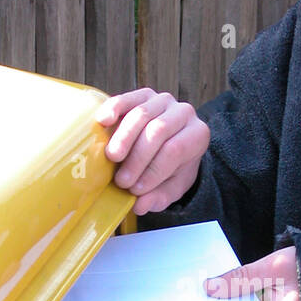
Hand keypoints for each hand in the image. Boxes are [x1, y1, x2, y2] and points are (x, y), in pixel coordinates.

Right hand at [96, 88, 209, 214]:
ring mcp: (163, 100)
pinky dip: (113, 109)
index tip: (135, 190)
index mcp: (198, 135)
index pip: (175, 151)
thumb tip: (140, 205)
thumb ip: (159, 197)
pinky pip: (127, 99)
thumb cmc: (172, 168)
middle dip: (138, 158)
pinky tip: (103, 122)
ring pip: (141, 114)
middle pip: (157, 131)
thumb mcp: (171, 187)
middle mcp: (184, 112)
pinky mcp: (143, 94)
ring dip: (123, 138)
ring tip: (111, 158)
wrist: (172, 144)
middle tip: (121, 180)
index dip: (153, 171)